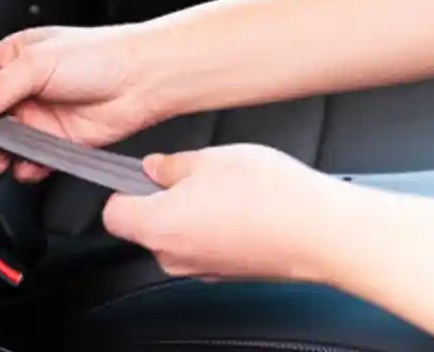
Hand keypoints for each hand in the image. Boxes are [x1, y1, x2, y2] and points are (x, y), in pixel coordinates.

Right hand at [0, 25, 168, 181]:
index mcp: (13, 58)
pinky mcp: (57, 140)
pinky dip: (24, 168)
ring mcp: (39, 115)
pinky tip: (26, 166)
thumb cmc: (100, 56)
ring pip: (3, 142)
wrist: (144, 80)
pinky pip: (30, 159)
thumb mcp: (37, 64)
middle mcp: (23, 87)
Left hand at [103, 145, 339, 282]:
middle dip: (161, 200)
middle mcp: (174, 257)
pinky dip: (216, 229)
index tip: (141, 175)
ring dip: (192, 214)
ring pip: (179, 238)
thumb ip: (172, 165)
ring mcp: (202, 270)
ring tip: (225, 188)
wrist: (320, 231)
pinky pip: (207, 248)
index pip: (113, 214)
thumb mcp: (210, 158)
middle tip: (193, 174)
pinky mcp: (228, 275)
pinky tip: (243, 207)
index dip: (124, 190)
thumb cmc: (268, 195)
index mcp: (157, 226)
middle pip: (146, 227)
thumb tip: (155, 167)